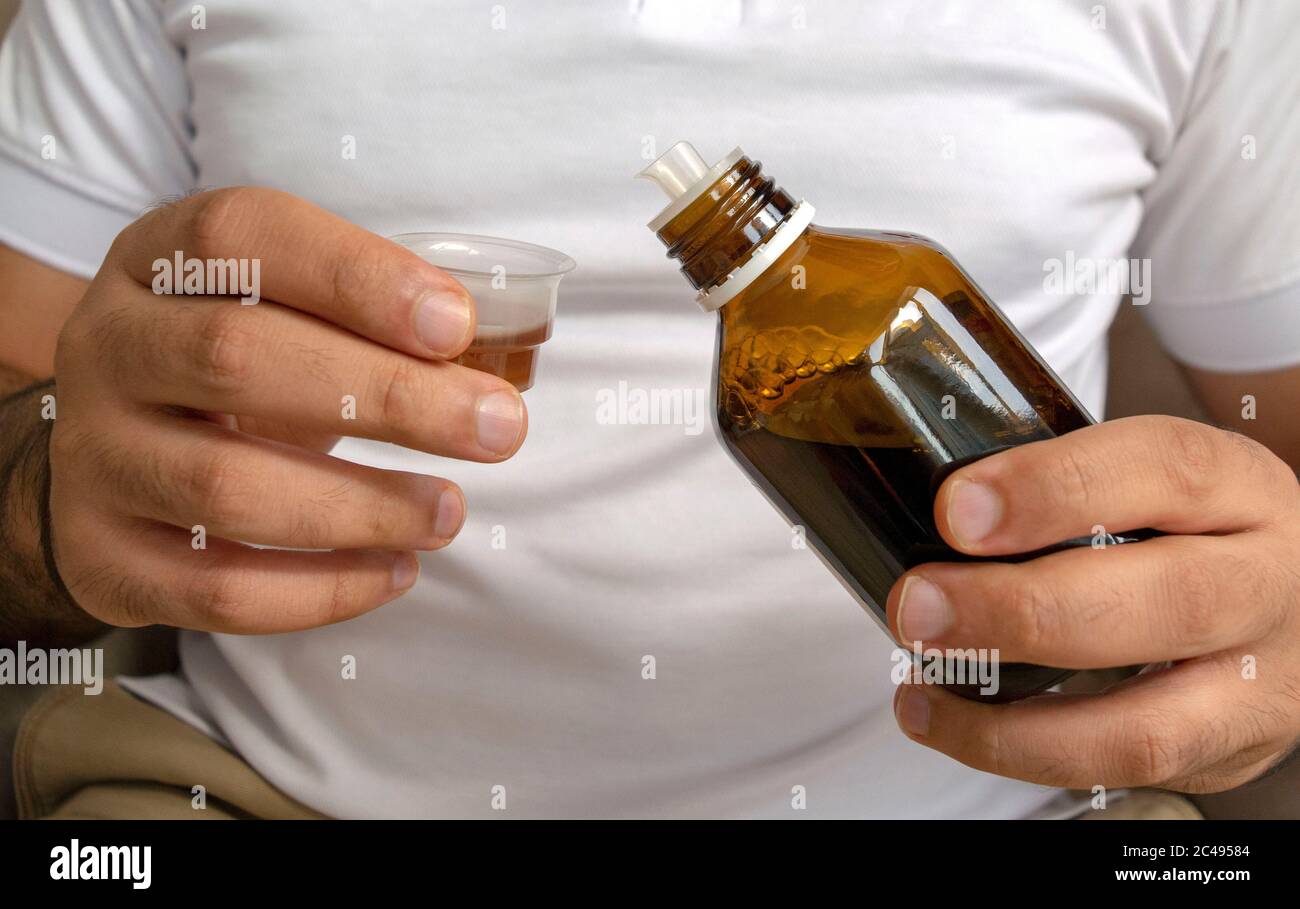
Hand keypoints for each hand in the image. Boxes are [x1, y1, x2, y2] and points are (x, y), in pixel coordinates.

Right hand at [49, 188, 525, 632]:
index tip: (456, 325)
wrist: (116, 460)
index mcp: (156, 262)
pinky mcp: (103, 558)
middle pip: (237, 356)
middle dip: (390, 397)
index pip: (240, 237)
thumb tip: (482, 374)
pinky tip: (396, 570)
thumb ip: (364, 321)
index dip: (354, 275)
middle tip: (498, 428)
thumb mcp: (282, 314)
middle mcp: (107, 347)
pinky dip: (322, 590)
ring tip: (450, 512)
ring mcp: (92, 457)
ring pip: (226, 486)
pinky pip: (216, 590)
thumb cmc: (237, 373)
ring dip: (363, 506)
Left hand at [888, 415, 1299, 792]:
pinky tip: (955, 725)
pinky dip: (1023, 755)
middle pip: (1170, 602)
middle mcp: (1268, 585)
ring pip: (1150, 726)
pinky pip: (1121, 773)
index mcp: (1242, 486)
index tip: (957, 508)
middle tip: (921, 606)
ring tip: (921, 693)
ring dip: (1013, 724)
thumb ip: (1066, 485)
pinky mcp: (1228, 752)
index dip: (1052, 488)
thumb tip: (943, 512)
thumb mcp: (1151, 477)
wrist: (1280, 598)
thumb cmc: (1190, 529)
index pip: (1165, 468)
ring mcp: (1261, 684)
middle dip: (1023, 611)